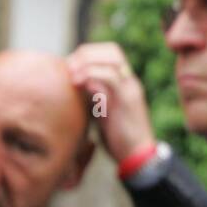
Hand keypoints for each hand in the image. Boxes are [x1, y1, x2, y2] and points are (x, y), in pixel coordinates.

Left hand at [66, 42, 155, 161]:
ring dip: (87, 61)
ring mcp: (130, 88)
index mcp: (126, 83)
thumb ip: (96, 97)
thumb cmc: (119, 138)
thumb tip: (79, 86)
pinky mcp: (126, 99)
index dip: (88, 53)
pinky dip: (90, 74)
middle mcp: (130, 81)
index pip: (110, 52)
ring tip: (71, 73)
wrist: (138, 155)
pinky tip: (77, 83)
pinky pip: (109, 76)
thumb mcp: (105, 112)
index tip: (70, 66)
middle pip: (112, 50)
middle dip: (86, 53)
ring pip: (112, 58)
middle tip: (68, 67)